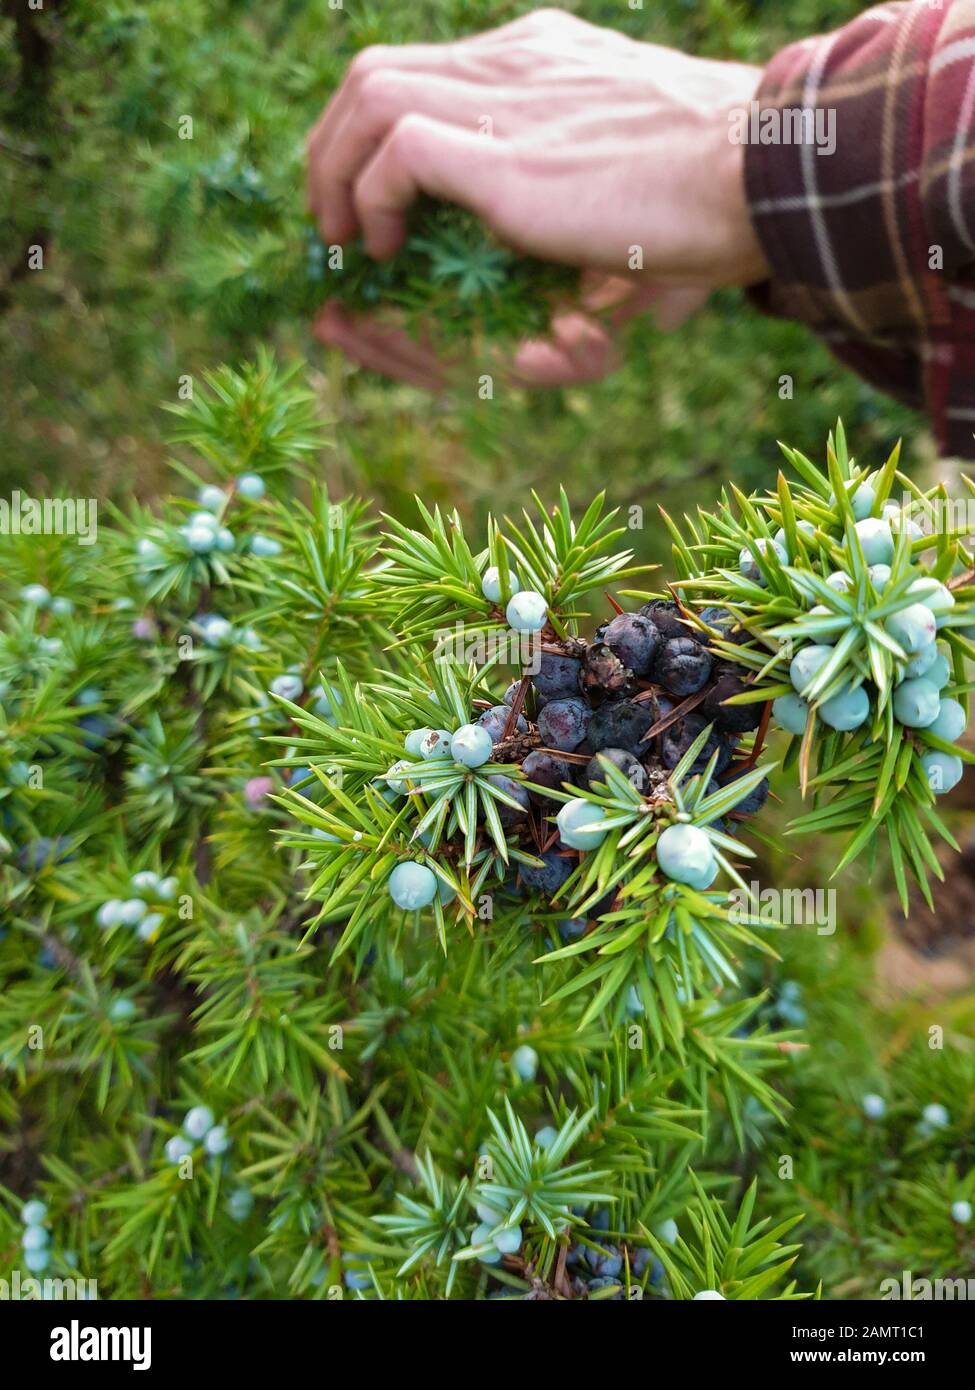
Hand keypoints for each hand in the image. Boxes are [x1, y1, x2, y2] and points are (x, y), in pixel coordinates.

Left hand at [307, 8, 766, 384]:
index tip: (369, 200)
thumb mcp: (638, 184)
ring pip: (367, 96)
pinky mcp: (504, 155)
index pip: (432, 75)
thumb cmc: (723, 192)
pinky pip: (395, 147)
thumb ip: (590, 212)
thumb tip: (583, 323)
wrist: (767, 170)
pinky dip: (371, 197)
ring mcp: (508, 102)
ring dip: (336, 173)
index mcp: (545, 62)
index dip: (378, 134)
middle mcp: (516, 65)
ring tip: (345, 243)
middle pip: (378, 73)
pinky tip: (386, 245)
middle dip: (333, 147)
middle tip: (332, 221)